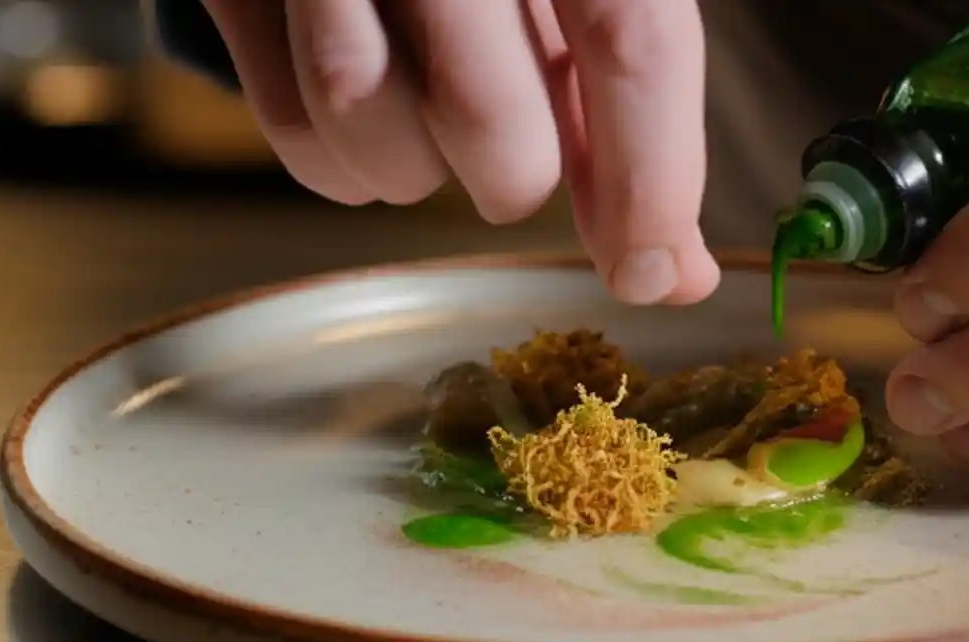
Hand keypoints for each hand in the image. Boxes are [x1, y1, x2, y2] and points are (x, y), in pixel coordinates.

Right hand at [199, 0, 717, 303]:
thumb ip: (631, 101)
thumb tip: (674, 272)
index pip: (631, 40)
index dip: (649, 180)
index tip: (650, 273)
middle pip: (490, 118)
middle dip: (514, 180)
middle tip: (515, 157)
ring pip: (371, 127)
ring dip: (419, 172)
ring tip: (432, 119)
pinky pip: (294, 128)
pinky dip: (345, 166)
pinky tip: (372, 124)